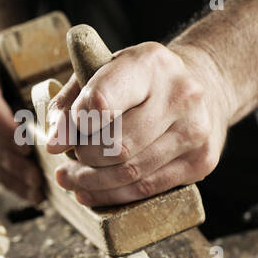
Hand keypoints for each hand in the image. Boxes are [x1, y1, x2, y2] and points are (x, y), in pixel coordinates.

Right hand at [0, 47, 44, 204]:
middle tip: (38, 178)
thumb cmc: (25, 58)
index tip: (28, 148)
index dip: (4, 129)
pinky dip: (7, 180)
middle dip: (11, 160)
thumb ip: (47, 78)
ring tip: (37, 190)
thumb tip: (71, 109)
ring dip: (10, 175)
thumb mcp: (33, 56)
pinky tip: (29, 192)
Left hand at [43, 40, 229, 205]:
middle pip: (116, 144)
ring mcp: (194, 129)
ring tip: (71, 179)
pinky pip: (148, 188)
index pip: (102, 101)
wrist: (203, 86)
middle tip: (67, 161)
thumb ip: (71, 102)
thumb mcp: (103, 72)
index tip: (57, 140)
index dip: (74, 126)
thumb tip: (54, 143)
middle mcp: (180, 94)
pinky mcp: (201, 160)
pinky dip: (114, 194)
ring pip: (131, 171)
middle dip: (83, 157)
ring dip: (92, 181)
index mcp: (150, 63)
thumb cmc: (141, 81)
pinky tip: (92, 191)